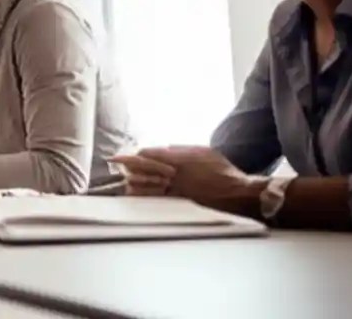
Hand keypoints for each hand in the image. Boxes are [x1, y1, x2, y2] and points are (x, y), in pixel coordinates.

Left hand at [112, 146, 263, 214]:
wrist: (237, 193)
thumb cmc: (222, 170)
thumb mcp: (202, 151)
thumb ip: (180, 150)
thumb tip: (160, 149)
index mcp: (179, 160)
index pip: (149, 156)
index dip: (133, 155)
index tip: (119, 155)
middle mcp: (175, 176)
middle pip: (144, 170)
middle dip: (128, 166)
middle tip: (115, 163)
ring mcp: (176, 191)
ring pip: (146, 186)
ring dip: (132, 181)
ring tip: (123, 178)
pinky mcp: (179, 203)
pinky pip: (154, 200)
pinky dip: (142, 196)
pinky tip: (133, 193)